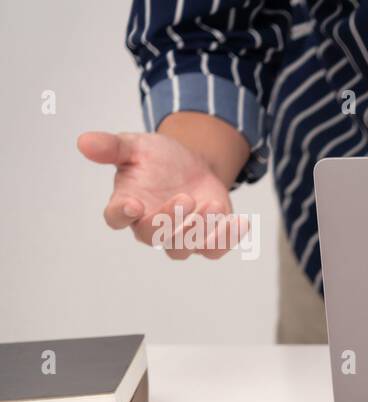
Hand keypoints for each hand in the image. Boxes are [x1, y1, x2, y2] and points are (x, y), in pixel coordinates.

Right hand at [77, 125, 242, 259]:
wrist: (192, 165)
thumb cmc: (157, 158)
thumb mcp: (135, 146)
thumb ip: (112, 147)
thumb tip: (84, 141)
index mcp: (126, 206)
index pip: (116, 218)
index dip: (122, 215)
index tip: (132, 204)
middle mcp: (150, 227)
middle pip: (154, 236)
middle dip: (170, 220)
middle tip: (186, 198)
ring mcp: (179, 237)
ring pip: (183, 249)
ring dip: (198, 232)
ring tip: (212, 206)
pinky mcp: (205, 240)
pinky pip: (215, 249)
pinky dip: (227, 239)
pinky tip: (239, 221)